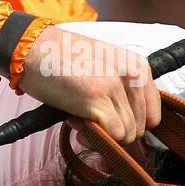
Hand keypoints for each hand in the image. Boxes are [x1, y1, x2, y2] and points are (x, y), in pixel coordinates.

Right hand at [18, 25, 161, 145]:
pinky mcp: (98, 100)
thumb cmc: (61, 57)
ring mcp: (116, 87)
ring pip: (125, 135)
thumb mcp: (104, 65)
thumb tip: (130, 128)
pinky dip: (92, 138)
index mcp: (138, 66)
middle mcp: (132, 75)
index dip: (130, 124)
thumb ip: (122, 91)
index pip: (153, 115)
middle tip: (88, 115)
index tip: (111, 122)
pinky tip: (75, 122)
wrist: (31, 47)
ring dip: (100, 134)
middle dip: (113, 130)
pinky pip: (111, 137)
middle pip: (140, 128)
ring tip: (78, 115)